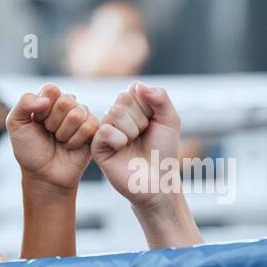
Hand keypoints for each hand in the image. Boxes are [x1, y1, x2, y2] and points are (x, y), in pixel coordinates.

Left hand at [7, 83, 98, 189]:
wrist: (44, 175)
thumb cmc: (29, 150)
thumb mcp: (15, 124)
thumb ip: (24, 103)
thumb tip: (46, 99)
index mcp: (48, 100)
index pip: (52, 89)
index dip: (44, 107)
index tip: (37, 121)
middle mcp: (67, 106)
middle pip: (66, 100)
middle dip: (53, 122)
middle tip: (49, 133)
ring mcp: (82, 117)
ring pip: (77, 114)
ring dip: (64, 133)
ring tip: (60, 141)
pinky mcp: (93, 131)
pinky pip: (89, 126)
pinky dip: (75, 141)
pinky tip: (70, 146)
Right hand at [91, 81, 181, 208]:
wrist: (158, 180)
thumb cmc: (163, 151)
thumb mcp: (170, 120)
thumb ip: (161, 97)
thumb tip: (138, 86)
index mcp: (131, 107)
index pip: (134, 89)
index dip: (148, 106)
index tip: (153, 123)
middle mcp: (116, 115)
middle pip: (123, 99)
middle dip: (140, 119)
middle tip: (143, 136)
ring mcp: (105, 130)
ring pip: (114, 113)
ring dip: (132, 131)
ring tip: (133, 144)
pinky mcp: (97, 146)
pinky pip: (105, 130)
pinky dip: (119, 140)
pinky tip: (122, 150)